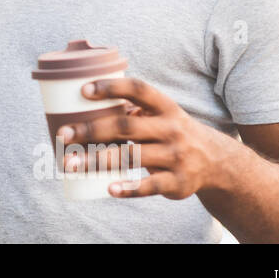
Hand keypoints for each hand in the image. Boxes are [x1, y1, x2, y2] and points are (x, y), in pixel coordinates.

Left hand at [56, 76, 240, 198]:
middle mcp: (171, 129)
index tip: (83, 90)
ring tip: (70, 164)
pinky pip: (150, 186)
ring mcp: (175, 156)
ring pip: (131, 157)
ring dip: (98, 160)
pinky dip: (129, 189)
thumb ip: (130, 109)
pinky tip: (109, 188)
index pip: (138, 90)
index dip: (111, 88)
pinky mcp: (177, 182)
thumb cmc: (171, 131)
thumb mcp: (161, 114)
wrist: (215, 162)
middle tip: (63, 134)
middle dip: (91, 130)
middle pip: (126, 126)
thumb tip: (83, 105)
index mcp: (165, 107)